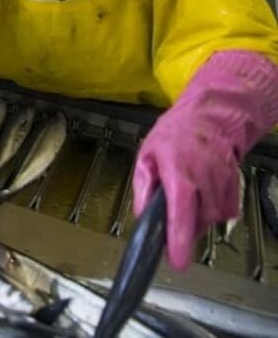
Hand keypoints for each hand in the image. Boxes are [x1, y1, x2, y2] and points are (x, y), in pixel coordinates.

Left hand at [133, 50, 277, 269]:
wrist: (212, 117)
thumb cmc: (174, 135)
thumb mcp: (147, 154)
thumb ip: (144, 186)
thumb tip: (143, 215)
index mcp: (178, 169)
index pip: (181, 208)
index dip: (179, 237)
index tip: (177, 261)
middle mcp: (204, 177)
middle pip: (198, 220)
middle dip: (183, 228)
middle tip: (171, 220)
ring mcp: (223, 183)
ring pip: (211, 218)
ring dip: (197, 218)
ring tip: (186, 199)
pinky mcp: (235, 187)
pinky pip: (225, 212)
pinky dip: (212, 211)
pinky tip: (202, 195)